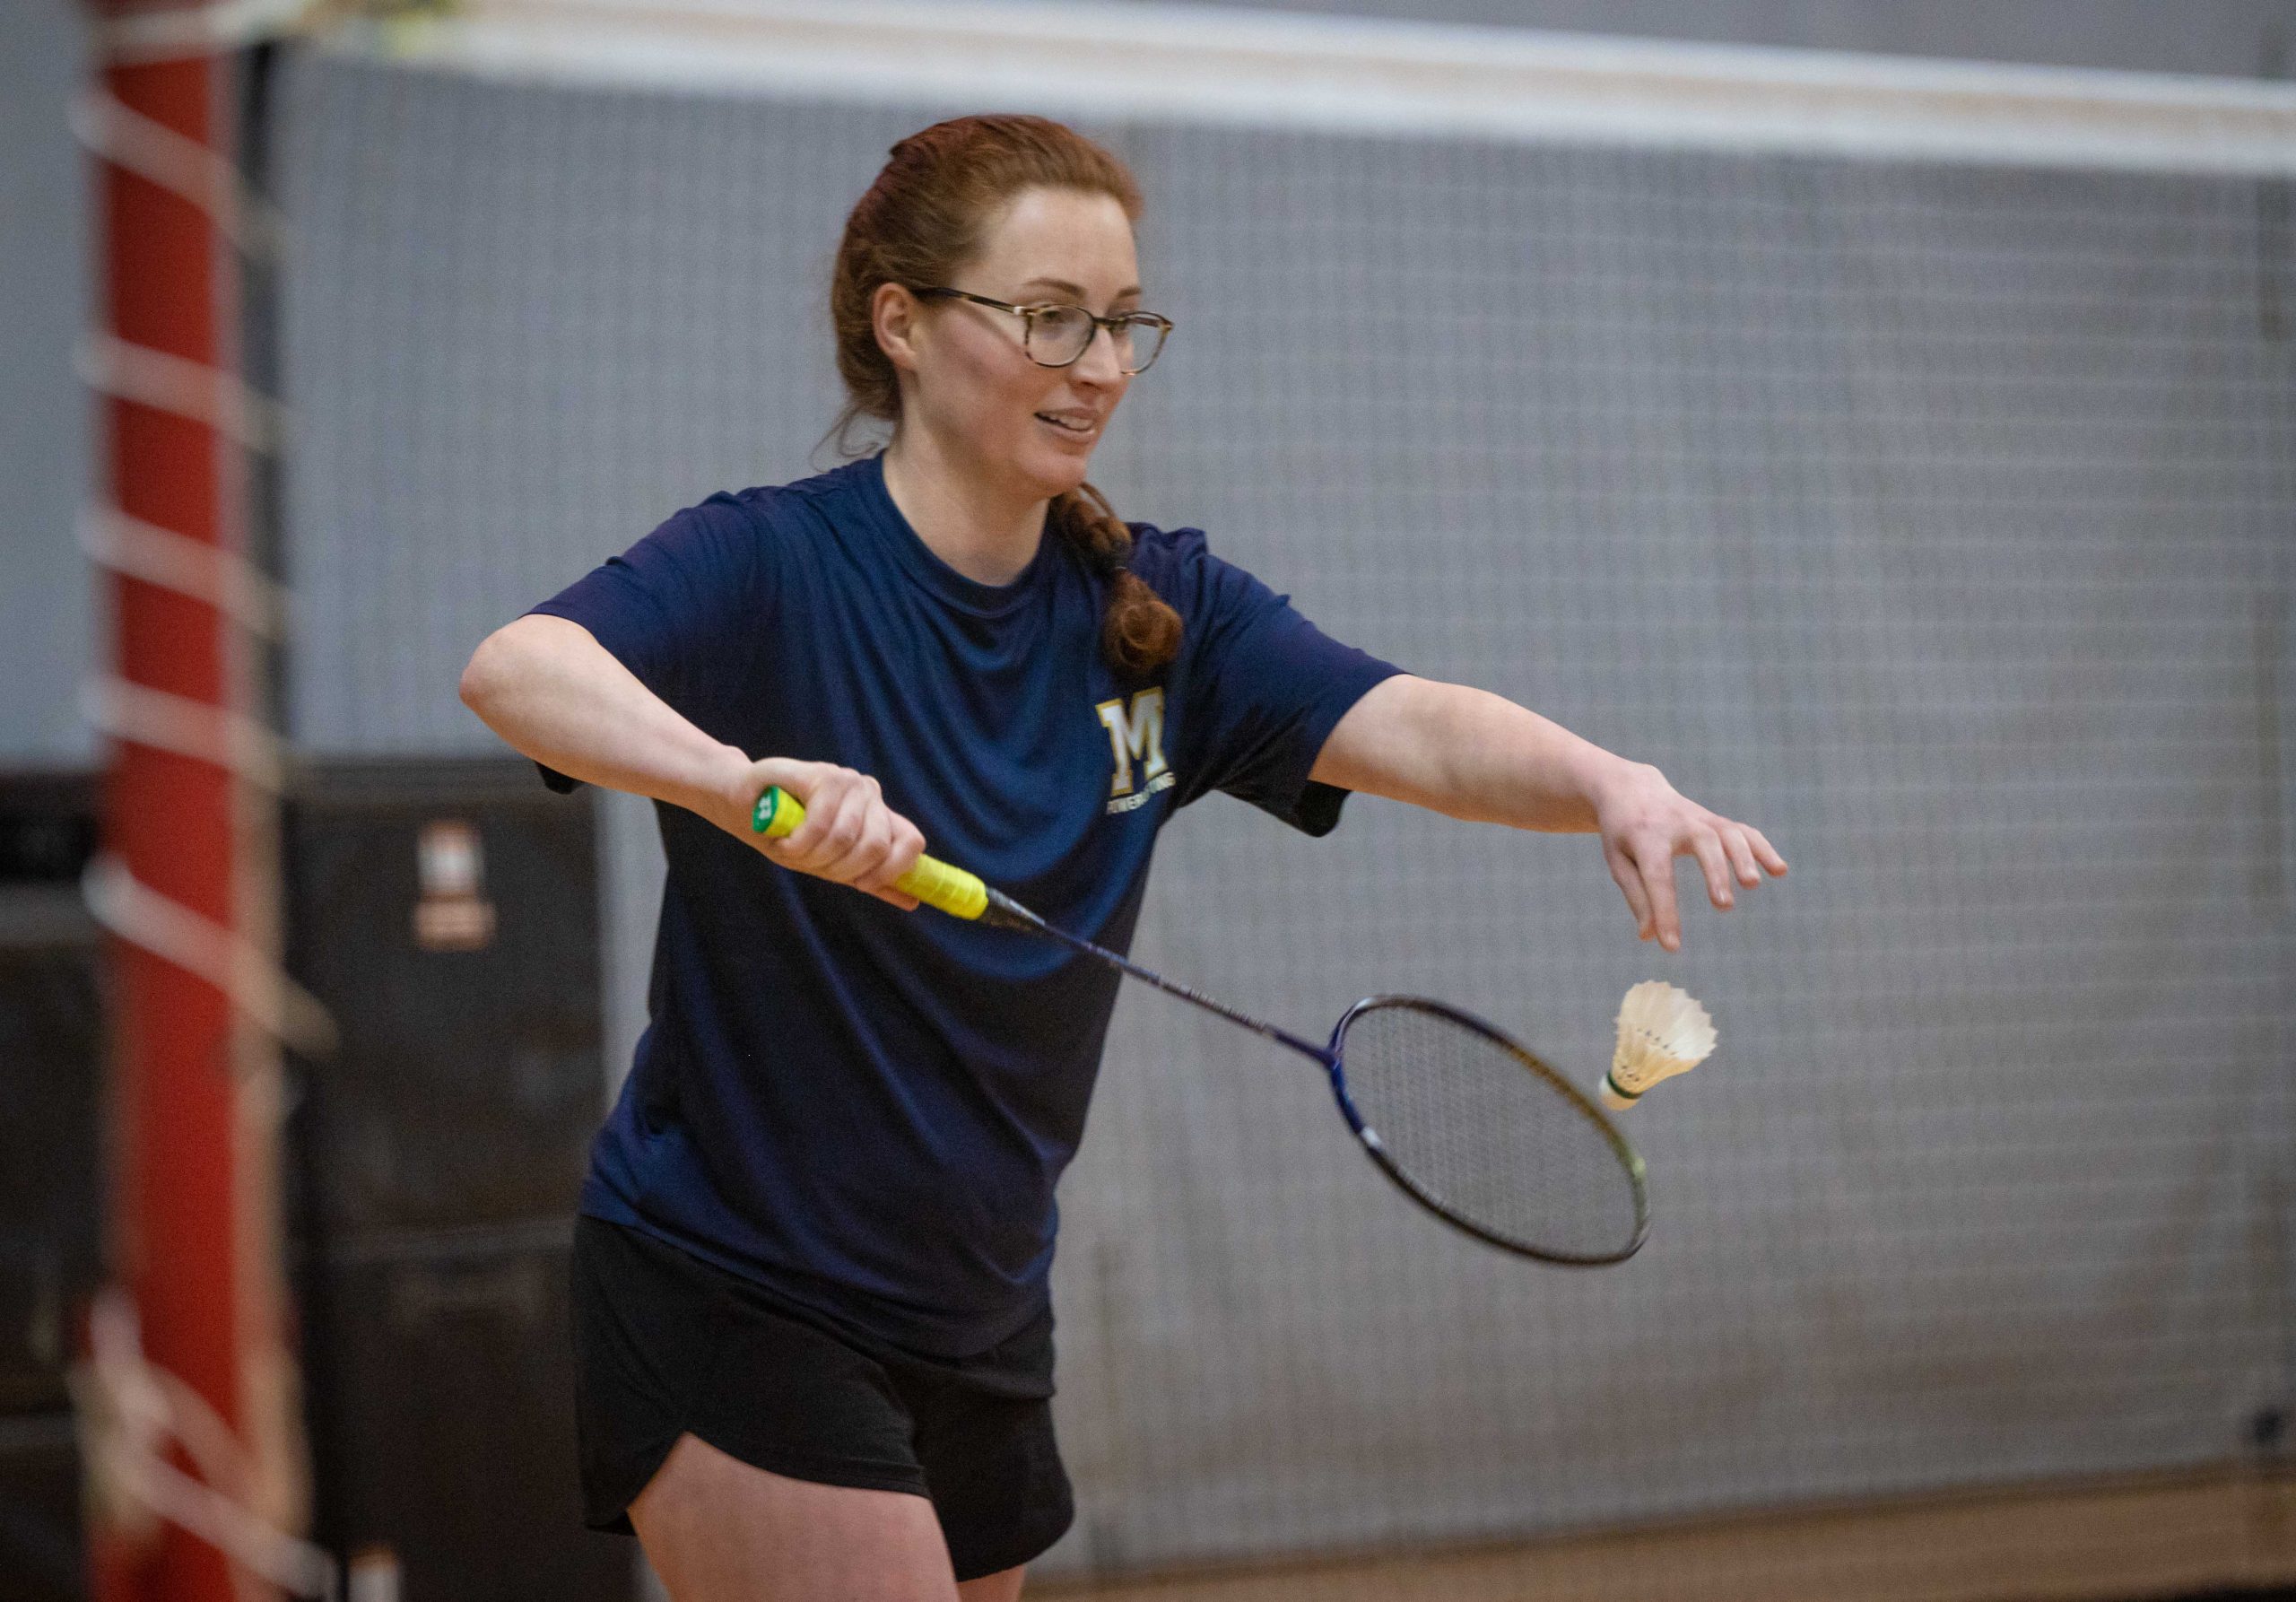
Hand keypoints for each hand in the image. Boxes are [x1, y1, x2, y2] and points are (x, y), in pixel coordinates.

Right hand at [713, 756, 926, 910]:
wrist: (742, 805)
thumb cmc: (788, 836)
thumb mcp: (831, 865)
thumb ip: (871, 879)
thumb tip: (914, 902)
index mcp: (879, 815)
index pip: (911, 841)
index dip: (891, 871)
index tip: (862, 884)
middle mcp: (870, 794)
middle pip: (876, 846)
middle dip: (839, 868)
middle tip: (811, 863)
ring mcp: (849, 781)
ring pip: (846, 838)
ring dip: (812, 856)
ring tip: (793, 849)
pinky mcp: (823, 774)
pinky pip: (822, 824)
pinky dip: (799, 843)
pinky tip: (785, 840)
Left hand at [1590, 761, 1786, 951]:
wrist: (1632, 790)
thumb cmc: (1623, 834)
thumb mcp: (1619, 862)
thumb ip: (1637, 897)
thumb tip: (1650, 937)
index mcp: (1645, 834)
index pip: (1657, 875)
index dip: (1665, 912)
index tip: (1671, 946)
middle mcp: (1677, 822)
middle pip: (1702, 843)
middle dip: (1715, 873)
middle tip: (1724, 905)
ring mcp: (1700, 818)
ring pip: (1728, 832)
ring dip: (1743, 857)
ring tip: (1753, 884)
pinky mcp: (1716, 821)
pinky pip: (1743, 832)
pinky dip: (1762, 848)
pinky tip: (1780, 871)